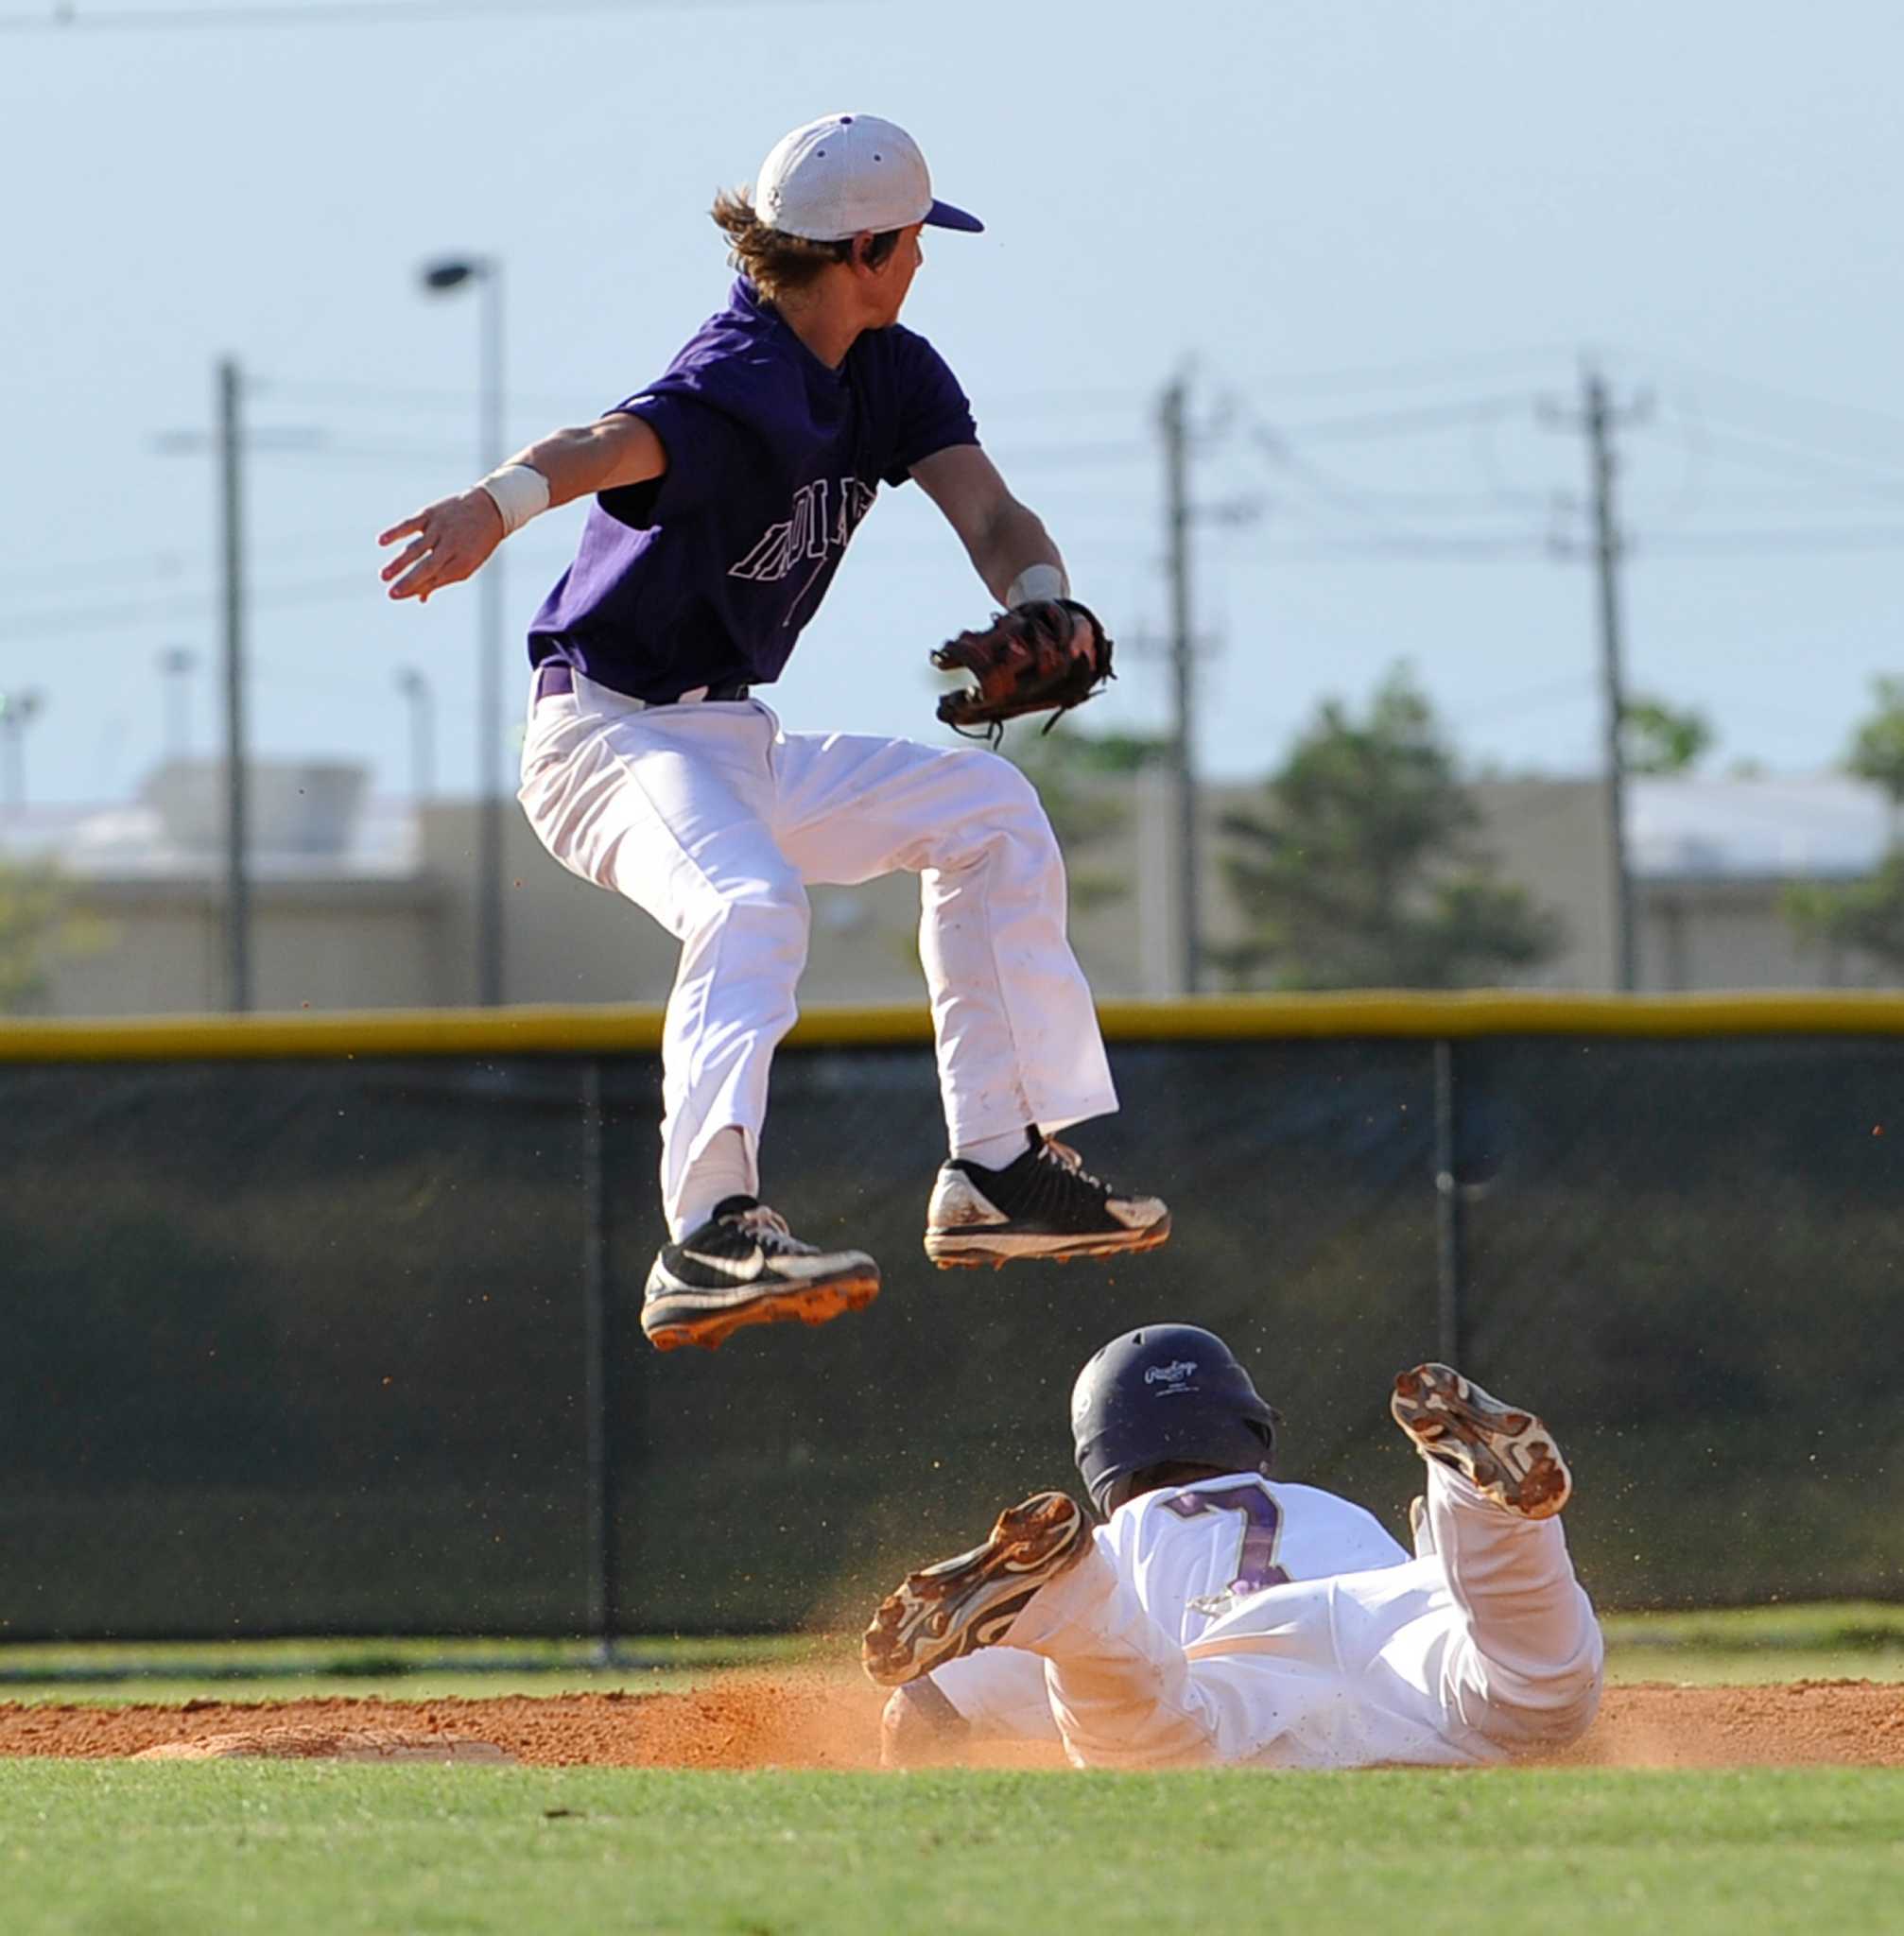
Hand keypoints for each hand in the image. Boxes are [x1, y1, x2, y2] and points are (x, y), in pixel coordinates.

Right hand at [378, 487, 504, 601]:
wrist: (491, 508)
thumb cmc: (476, 542)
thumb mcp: (468, 564)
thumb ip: (442, 579)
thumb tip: (420, 598)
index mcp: (462, 563)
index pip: (435, 579)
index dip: (415, 588)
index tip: (396, 595)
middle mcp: (451, 546)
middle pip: (427, 567)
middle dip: (408, 581)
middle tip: (391, 593)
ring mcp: (440, 529)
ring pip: (417, 548)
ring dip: (400, 562)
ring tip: (384, 576)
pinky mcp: (431, 514)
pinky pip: (411, 524)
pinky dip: (396, 532)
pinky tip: (381, 541)